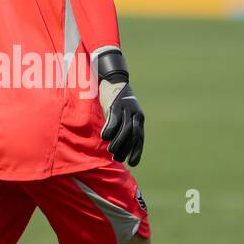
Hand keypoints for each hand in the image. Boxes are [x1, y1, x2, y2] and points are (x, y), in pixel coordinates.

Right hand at [94, 48, 143, 166]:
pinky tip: (104, 137)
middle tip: (117, 158)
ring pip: (124, 129)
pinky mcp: (116, 104)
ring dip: (118, 142)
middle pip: (133, 135)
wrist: (113, 80)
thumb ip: (122, 128)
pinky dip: (109, 129)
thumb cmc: (116, 103)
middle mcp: (135, 114)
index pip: (140, 138)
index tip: (132, 163)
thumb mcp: (123, 116)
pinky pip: (114, 119)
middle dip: (126, 149)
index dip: (137, 151)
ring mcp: (126, 109)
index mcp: (138, 119)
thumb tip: (117, 147)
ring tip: (111, 151)